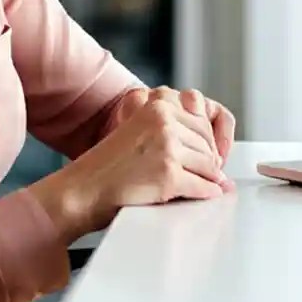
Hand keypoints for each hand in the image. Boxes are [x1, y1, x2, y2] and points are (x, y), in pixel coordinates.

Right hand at [29, 96, 230, 241]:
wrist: (82, 191)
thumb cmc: (109, 167)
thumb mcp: (142, 132)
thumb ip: (177, 133)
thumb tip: (219, 155)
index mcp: (158, 105)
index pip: (203, 123)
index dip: (207, 144)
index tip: (207, 157)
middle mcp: (164, 121)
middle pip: (208, 145)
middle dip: (207, 165)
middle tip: (202, 177)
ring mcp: (167, 147)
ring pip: (209, 167)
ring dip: (206, 181)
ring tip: (191, 187)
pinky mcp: (169, 174)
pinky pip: (203, 187)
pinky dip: (205, 195)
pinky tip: (200, 197)